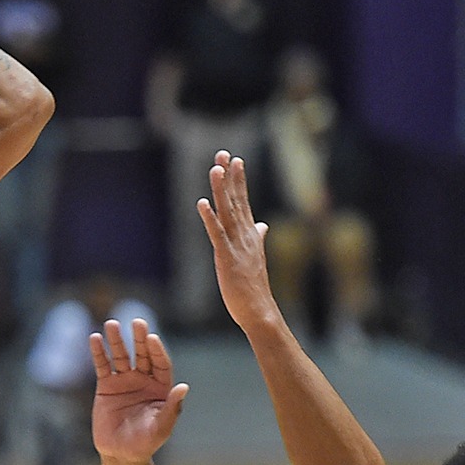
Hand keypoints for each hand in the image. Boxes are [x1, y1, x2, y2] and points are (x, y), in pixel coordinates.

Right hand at [91, 318, 188, 462]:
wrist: (120, 454)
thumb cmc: (146, 443)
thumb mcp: (161, 427)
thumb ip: (172, 407)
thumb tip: (184, 387)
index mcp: (160, 387)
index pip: (160, 363)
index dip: (157, 351)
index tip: (152, 338)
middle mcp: (143, 380)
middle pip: (142, 354)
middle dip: (140, 339)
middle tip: (137, 322)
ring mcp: (124, 381)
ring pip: (121, 356)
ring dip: (117, 340)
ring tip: (111, 324)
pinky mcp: (106, 385)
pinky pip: (103, 365)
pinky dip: (99, 352)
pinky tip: (95, 338)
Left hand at [198, 151, 282, 332]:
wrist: (259, 311)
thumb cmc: (254, 287)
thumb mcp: (256, 256)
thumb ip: (258, 236)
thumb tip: (263, 224)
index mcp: (250, 234)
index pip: (244, 201)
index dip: (238, 180)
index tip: (235, 160)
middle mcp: (246, 235)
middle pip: (236, 200)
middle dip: (229, 177)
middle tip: (224, 153)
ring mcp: (237, 245)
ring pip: (227, 212)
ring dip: (221, 190)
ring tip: (215, 169)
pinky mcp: (227, 258)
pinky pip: (217, 234)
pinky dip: (209, 218)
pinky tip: (201, 203)